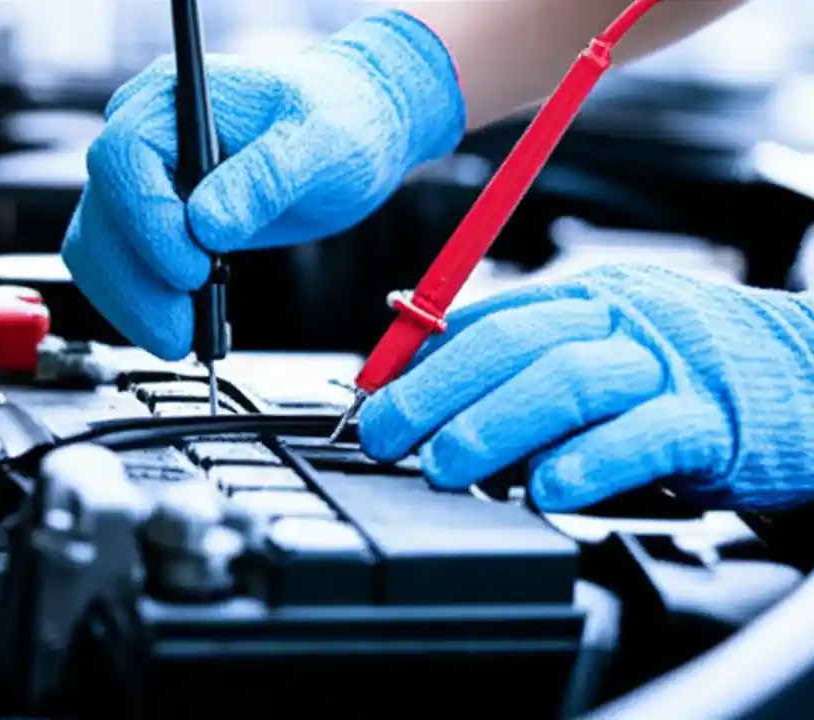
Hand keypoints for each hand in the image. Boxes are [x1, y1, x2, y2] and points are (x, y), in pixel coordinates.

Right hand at [62, 11, 463, 359]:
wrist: (351, 128)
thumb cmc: (340, 119)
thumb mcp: (321, 143)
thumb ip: (264, 179)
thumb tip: (207, 227)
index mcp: (174, 98)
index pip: (123, 158)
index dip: (148, 222)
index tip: (194, 269)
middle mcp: (142, 131)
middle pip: (101, 213)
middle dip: (136, 283)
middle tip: (182, 333)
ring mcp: (139, 176)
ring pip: (96, 248)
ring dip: (131, 303)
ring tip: (184, 336)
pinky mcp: (146, 216)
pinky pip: (113, 266)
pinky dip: (137, 304)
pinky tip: (183, 324)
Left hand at [359, 264, 813, 512]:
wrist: (808, 373)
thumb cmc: (686, 366)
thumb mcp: (600, 341)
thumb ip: (521, 349)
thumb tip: (415, 351)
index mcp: (584, 297)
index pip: (486, 315)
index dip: (419, 358)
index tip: (372, 397)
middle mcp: (619, 319)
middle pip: (512, 343)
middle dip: (434, 391)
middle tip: (386, 436)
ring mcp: (666, 366)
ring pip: (567, 382)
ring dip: (493, 427)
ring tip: (445, 467)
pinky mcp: (710, 421)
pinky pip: (642, 436)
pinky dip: (588, 463)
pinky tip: (547, 490)